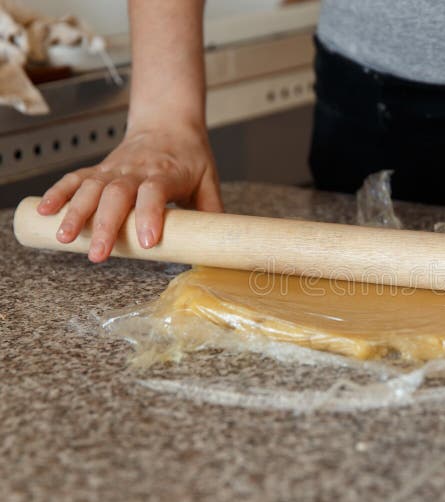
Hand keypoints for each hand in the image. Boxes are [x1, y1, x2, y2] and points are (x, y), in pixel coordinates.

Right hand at [36, 124, 221, 262]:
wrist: (169, 122)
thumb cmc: (190, 155)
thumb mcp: (209, 181)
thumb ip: (212, 212)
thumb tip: (219, 245)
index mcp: (165, 174)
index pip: (155, 194)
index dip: (150, 216)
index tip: (147, 242)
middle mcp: (136, 171)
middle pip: (116, 196)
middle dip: (105, 226)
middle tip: (99, 254)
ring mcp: (114, 169)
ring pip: (91, 189)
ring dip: (75, 213)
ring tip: (65, 238)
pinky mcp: (100, 169)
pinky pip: (75, 180)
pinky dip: (58, 193)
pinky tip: (44, 211)